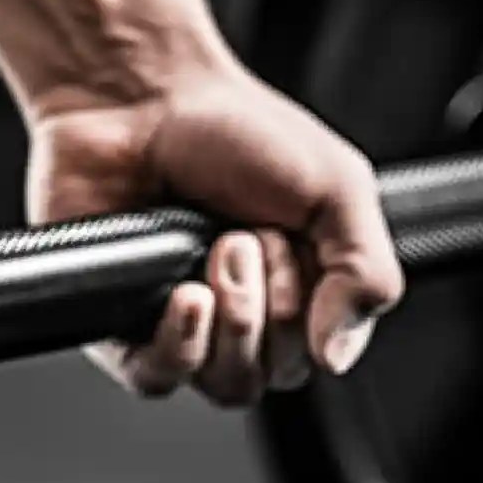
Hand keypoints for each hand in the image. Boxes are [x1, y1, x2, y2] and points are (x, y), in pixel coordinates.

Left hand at [27, 67, 403, 405]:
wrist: (139, 97)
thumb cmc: (230, 128)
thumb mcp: (336, 188)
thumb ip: (366, 275)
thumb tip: (339, 358)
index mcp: (289, 291)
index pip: (310, 359)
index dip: (309, 314)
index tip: (290, 243)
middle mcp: (230, 315)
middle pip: (264, 379)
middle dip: (267, 308)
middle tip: (243, 236)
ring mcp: (170, 322)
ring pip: (219, 384)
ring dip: (231, 322)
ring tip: (214, 251)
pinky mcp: (116, 323)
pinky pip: (155, 378)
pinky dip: (179, 347)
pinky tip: (184, 297)